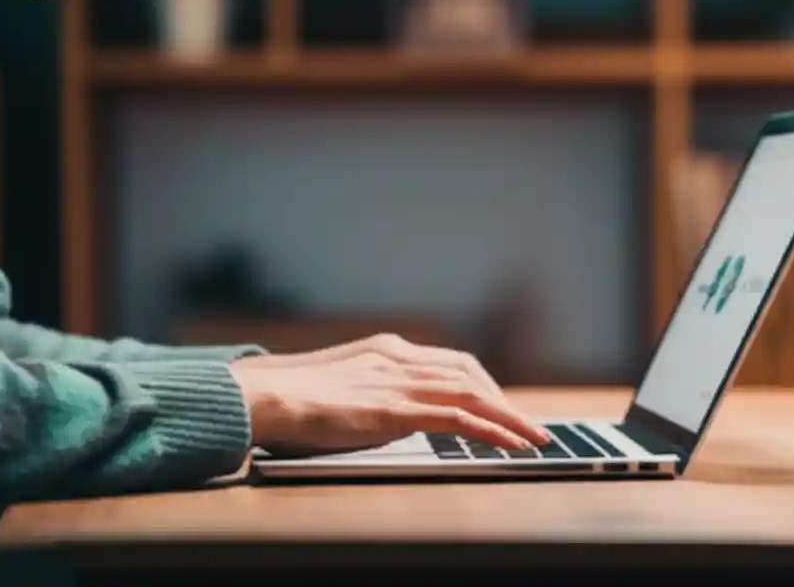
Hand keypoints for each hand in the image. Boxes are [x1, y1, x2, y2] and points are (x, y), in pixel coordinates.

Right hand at [229, 334, 550, 455]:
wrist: (259, 395)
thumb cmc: (287, 398)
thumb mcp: (340, 386)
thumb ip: (372, 393)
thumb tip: (394, 416)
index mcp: (386, 349)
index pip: (451, 362)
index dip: (483, 384)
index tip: (502, 404)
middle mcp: (398, 358)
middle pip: (470, 374)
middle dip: (504, 400)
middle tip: (528, 426)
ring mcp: (396, 381)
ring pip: (472, 393)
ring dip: (509, 417)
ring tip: (534, 438)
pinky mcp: (392, 409)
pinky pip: (456, 417)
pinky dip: (489, 429)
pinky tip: (509, 444)